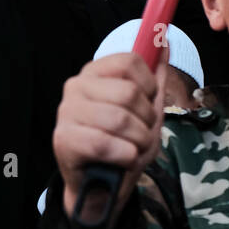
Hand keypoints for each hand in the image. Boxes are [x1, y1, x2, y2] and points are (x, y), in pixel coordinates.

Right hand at [53, 51, 165, 228]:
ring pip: (120, 119)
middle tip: (138, 135)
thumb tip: (165, 40)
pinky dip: (124, 156)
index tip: (146, 105)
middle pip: (129, 92)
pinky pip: (104, 143)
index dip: (149, 86)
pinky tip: (121, 159)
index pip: (130, 61)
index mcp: (95, 73)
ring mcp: (66, 112)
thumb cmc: (123, 145)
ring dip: (138, 141)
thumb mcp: (146, 110)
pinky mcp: (63, 139)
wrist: (102, 188)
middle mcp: (76, 86)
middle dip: (146, 121)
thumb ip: (154, 75)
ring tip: (131, 150)